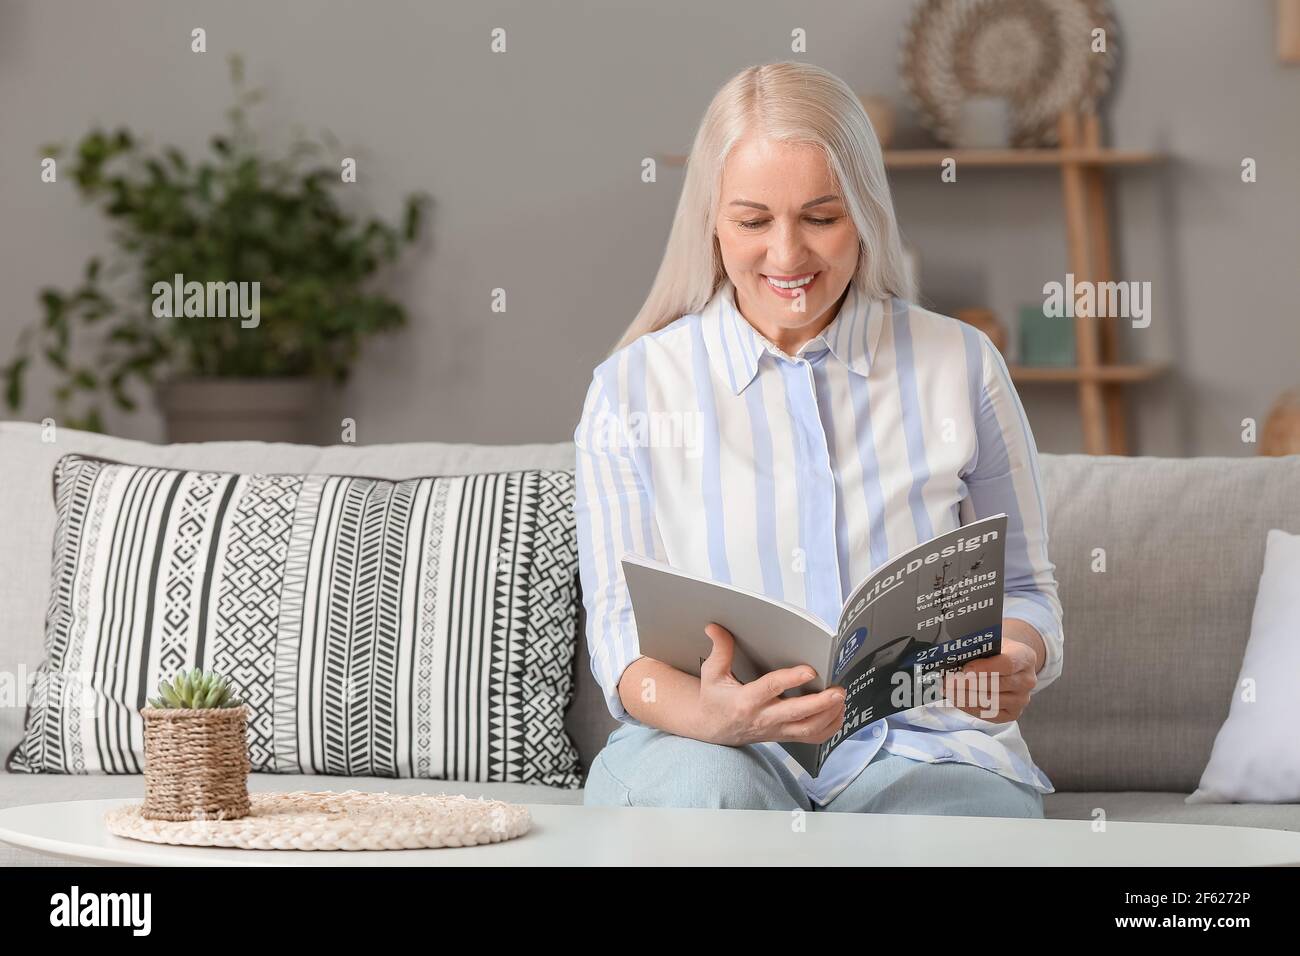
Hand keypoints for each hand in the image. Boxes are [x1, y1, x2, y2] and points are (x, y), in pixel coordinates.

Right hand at [697, 623, 845, 746]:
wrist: (713, 730)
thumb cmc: (714, 700)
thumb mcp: (712, 674)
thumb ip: (719, 650)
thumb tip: (715, 626)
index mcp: (746, 700)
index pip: (772, 688)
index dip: (792, 679)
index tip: (810, 670)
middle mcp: (764, 717)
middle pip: (797, 713)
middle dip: (821, 703)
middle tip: (839, 690)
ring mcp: (776, 729)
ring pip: (808, 729)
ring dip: (829, 715)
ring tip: (841, 698)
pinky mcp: (784, 736)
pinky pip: (811, 738)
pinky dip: (829, 728)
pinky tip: (838, 713)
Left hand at [941, 638, 1037, 721]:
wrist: (1010, 665)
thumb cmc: (996, 651)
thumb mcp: (991, 642)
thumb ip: (978, 646)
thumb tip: (955, 652)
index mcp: (1025, 657)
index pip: (1007, 664)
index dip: (985, 668)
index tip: (965, 669)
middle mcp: (1027, 680)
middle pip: (997, 685)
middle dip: (969, 684)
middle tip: (948, 682)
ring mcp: (1022, 699)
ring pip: (991, 701)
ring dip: (965, 696)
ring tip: (947, 690)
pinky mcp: (1013, 714)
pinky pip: (989, 714)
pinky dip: (969, 707)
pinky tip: (956, 699)